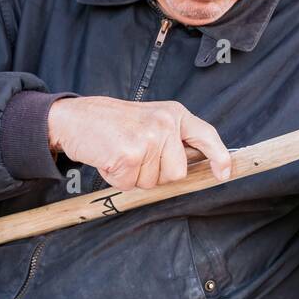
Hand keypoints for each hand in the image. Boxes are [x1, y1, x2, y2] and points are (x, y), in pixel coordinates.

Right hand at [48, 96, 231, 189]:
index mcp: (174, 114)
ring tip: (120, 154)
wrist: (74, 118)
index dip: (219, 157)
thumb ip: (174, 140)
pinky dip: (117, 179)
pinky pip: (130, 185)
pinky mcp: (129, 155)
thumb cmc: (113, 124)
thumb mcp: (151, 121)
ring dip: (134, 177)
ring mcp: (148, 139)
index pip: (206, 136)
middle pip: (177, 173)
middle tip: (135, 154)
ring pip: (153, 183)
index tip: (224, 173)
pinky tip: (109, 158)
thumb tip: (199, 167)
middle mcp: (165, 124)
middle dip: (156, 174)